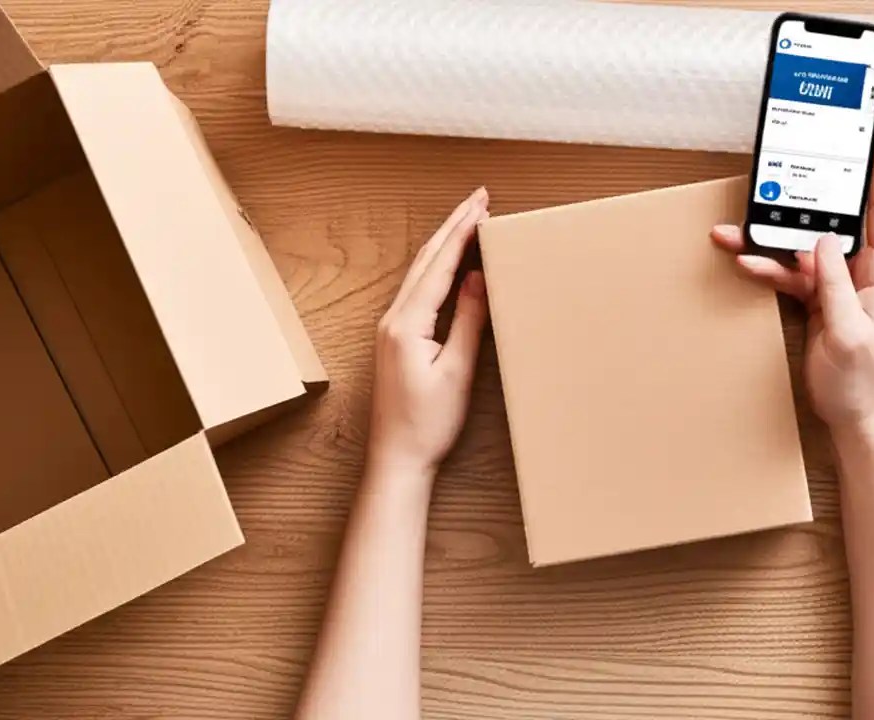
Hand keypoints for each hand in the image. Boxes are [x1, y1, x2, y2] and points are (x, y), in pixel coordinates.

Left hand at [368, 187, 489, 480]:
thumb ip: (468, 321)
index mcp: (407, 323)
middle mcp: (393, 319)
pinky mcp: (394, 339)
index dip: (463, 232)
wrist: (397, 458)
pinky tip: (450, 264)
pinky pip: (417, 290)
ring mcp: (390, 328)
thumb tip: (479, 278)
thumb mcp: (457, 371)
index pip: (440, 265)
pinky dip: (437, 267)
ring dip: (445, 243)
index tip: (482, 205)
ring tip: (469, 221)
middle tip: (479, 199)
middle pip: (427, 260)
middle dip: (453, 226)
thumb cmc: (428, 424)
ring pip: (420, 272)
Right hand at [712, 127, 873, 429]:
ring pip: (802, 248)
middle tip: (783, 172)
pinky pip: (788, 274)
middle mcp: (864, 271)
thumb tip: (822, 240)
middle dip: (804, 200)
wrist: (855, 418)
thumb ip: (837, 284)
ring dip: (769, 240)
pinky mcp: (817, 300)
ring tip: (734, 232)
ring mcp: (839, 285)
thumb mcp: (852, 333)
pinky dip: (767, 268)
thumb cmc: (864, 381)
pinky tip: (745, 262)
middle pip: (833, 221)